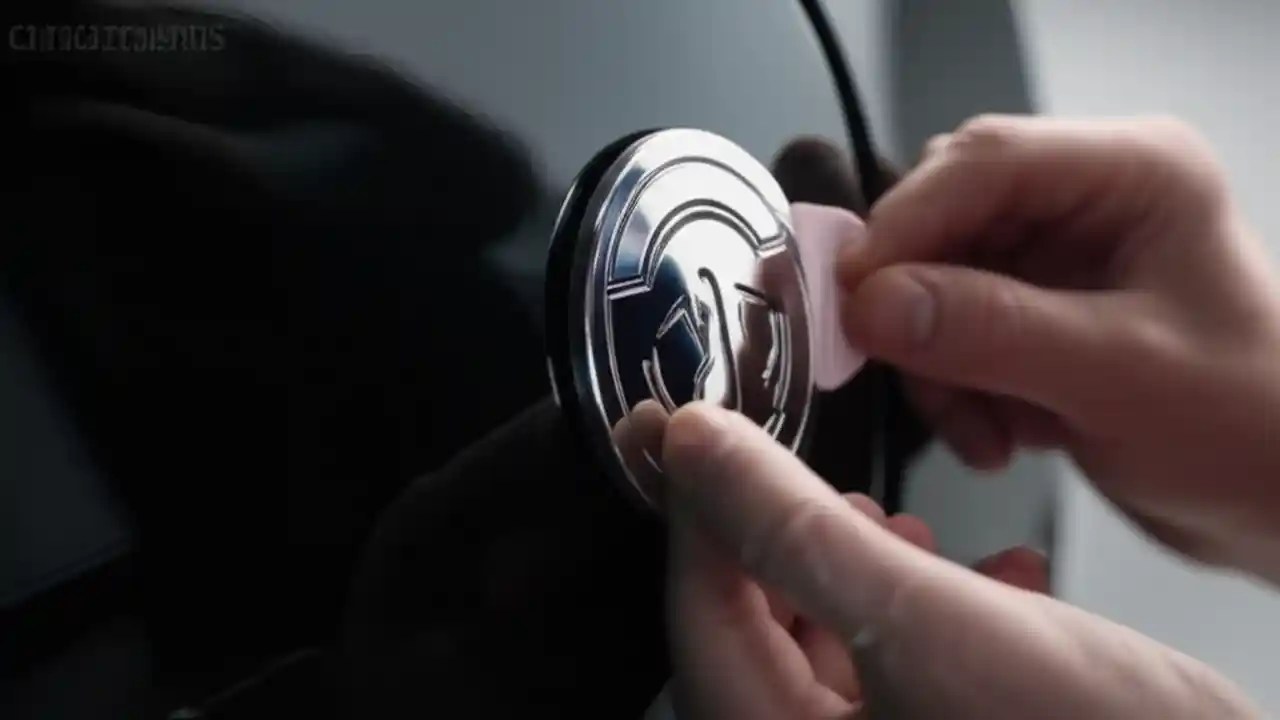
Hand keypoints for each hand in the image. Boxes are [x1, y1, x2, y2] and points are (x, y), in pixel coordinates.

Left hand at [663, 403, 1259, 718]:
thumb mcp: (924, 623)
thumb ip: (795, 530)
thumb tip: (697, 448)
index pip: (699, 613)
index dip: (694, 507)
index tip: (689, 429)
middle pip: (763, 627)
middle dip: (792, 538)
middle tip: (813, 473)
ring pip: (841, 646)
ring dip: (871, 570)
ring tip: (907, 525)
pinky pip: (915, 672)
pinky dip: (944, 614)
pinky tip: (1001, 581)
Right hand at [839, 115, 1279, 579]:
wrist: (1277, 502)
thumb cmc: (1251, 428)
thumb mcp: (1119, 375)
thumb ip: (992, 333)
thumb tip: (870, 306)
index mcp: (1133, 171)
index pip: (986, 159)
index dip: (907, 220)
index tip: (851, 290)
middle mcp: (1085, 200)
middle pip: (945, 217)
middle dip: (916, 303)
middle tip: (904, 368)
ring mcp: (1053, 258)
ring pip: (930, 282)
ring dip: (936, 365)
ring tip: (985, 432)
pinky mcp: (1030, 313)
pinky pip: (943, 333)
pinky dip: (952, 391)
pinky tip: (1000, 437)